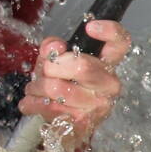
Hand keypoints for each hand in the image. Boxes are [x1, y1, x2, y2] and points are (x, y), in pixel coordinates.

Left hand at [17, 20, 130, 150]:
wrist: (65, 123)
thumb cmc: (63, 85)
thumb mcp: (55, 62)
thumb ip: (52, 48)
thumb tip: (54, 46)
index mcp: (106, 65)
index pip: (120, 44)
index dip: (110, 32)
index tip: (90, 27)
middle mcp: (108, 85)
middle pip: (81, 66)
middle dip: (51, 66)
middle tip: (44, 71)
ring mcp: (98, 106)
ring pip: (58, 88)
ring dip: (36, 87)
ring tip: (34, 89)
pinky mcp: (83, 124)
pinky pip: (49, 109)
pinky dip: (32, 104)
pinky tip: (30, 103)